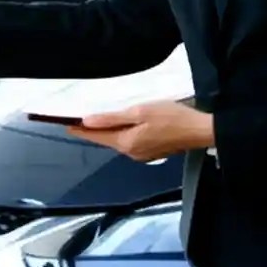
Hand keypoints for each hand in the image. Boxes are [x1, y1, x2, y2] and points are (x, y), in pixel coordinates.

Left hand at [66, 100, 213, 162]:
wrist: (199, 130)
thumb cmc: (170, 117)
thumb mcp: (139, 112)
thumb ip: (112, 118)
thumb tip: (87, 121)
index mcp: (125, 143)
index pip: (97, 137)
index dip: (81, 131)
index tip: (67, 125)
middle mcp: (131, 153)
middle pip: (107, 140)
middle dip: (93, 131)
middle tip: (79, 120)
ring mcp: (142, 154)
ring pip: (119, 141)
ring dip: (108, 132)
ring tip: (98, 120)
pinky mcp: (152, 152)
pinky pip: (130, 142)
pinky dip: (122, 134)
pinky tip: (122, 125)